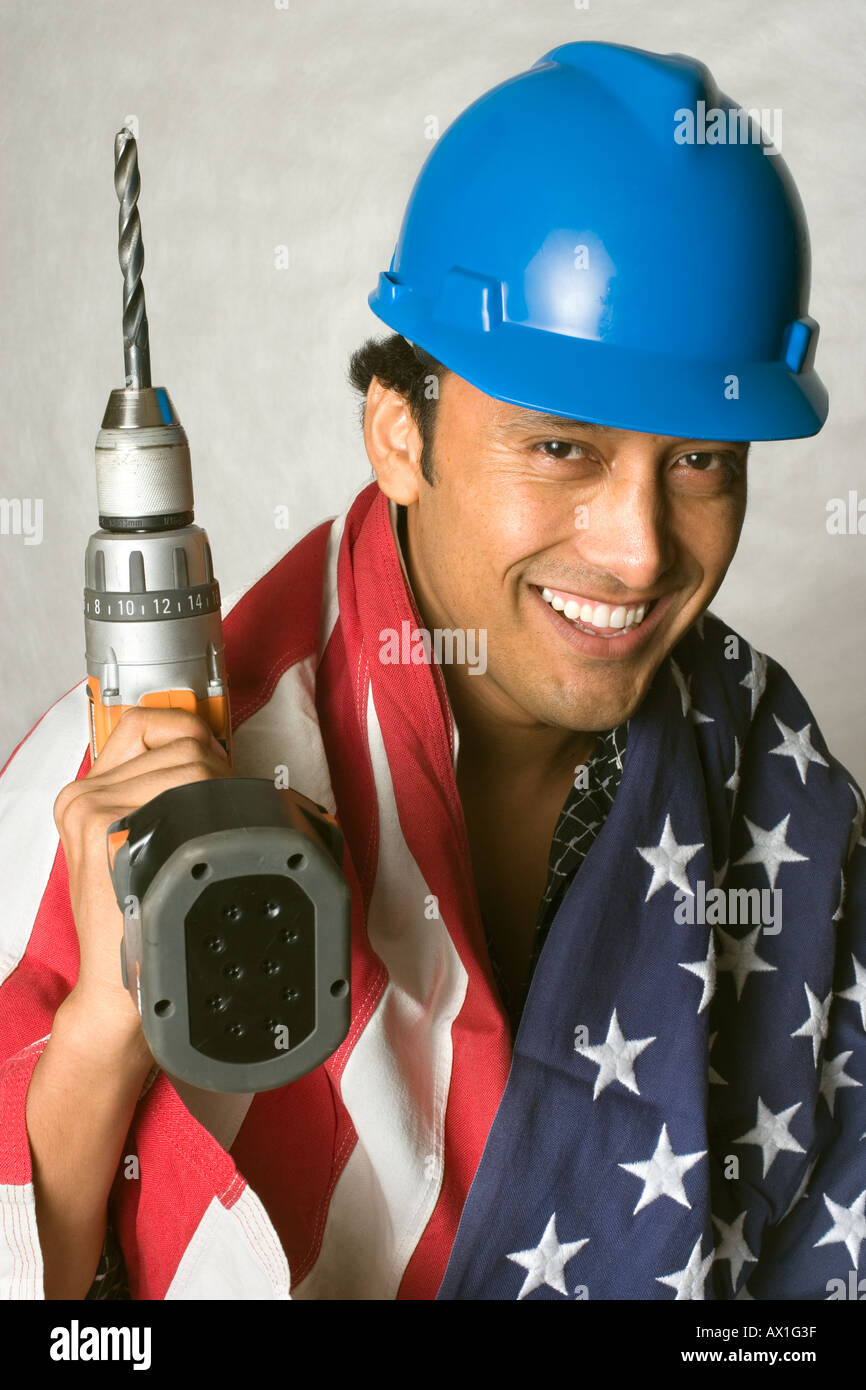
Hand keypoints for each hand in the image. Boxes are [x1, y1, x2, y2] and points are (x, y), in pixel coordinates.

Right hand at [53, 707, 231, 1030]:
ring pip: (190, 761)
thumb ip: (151, 800)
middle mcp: (83, 797)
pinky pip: (185, 794)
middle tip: (225, 810)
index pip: (147, 724)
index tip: (212, 763)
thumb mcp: (129, 849)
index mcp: (83, 794)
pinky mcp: (111, 832)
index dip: (191, 735)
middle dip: (218, 766)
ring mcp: (94, 811)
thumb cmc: (131, 919)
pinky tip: (205, 846)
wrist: (115, 984)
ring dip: (222, 789)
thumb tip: (206, 755)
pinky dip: (212, 814)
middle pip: (179, 741)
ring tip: (215, 832)